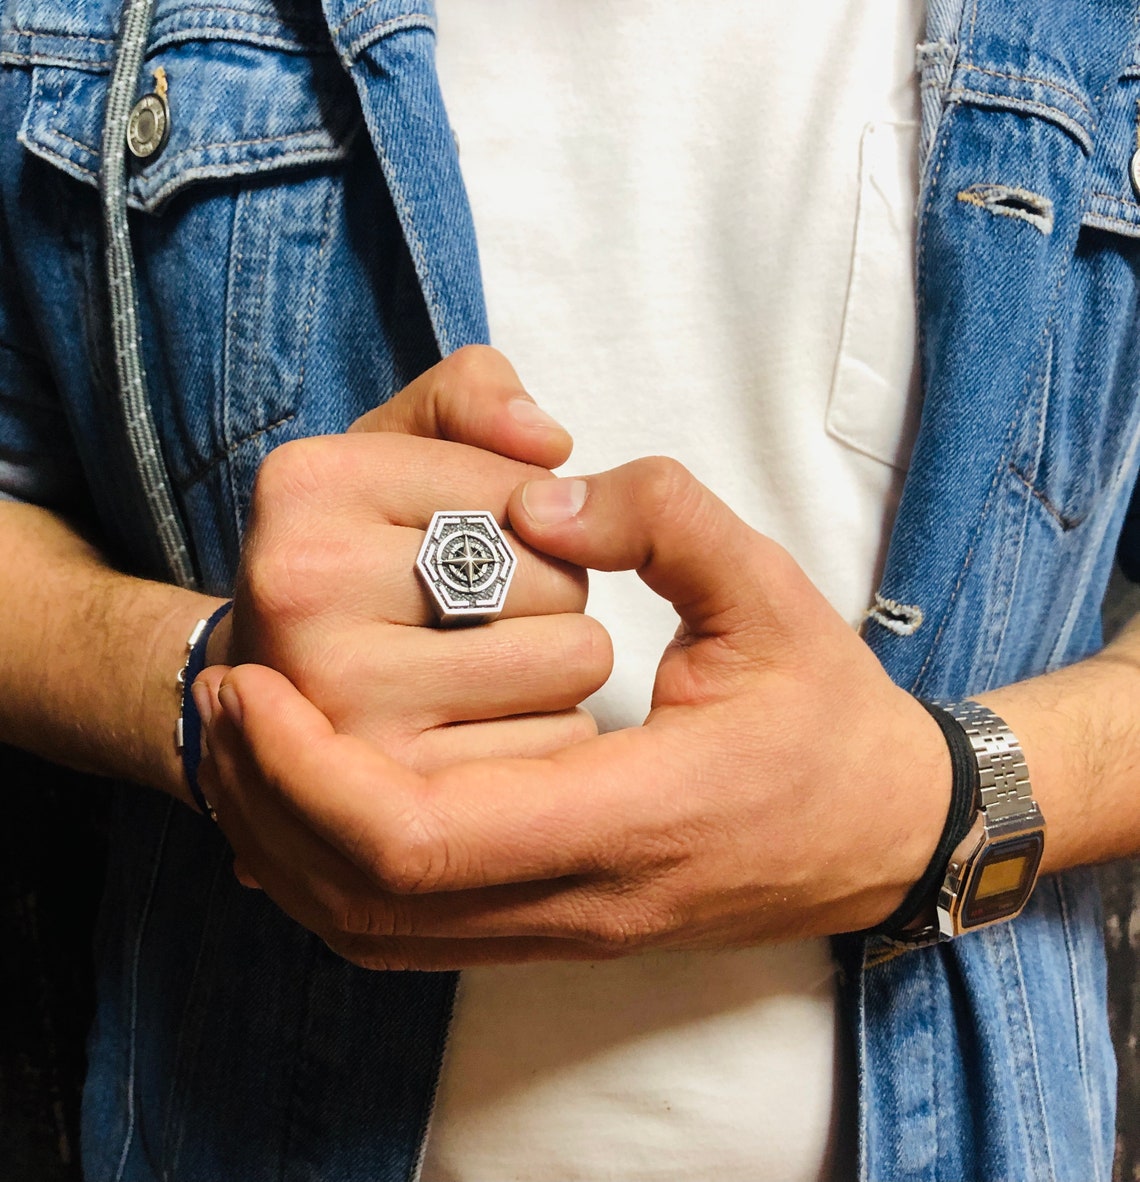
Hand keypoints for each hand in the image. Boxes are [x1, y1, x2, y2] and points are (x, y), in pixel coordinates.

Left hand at [197, 458, 950, 967]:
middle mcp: (582, 896)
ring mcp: (565, 928)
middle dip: (266, 802)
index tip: (253, 682)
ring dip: (288, 843)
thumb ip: (661, 518)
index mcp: (635, 813)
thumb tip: (544, 497)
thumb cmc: (831, 718)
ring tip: (244, 745)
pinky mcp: (557, 926)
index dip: (309, 767)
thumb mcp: (770, 590)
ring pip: (375, 930)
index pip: (421, 834)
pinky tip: (307, 805)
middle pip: (367, 897)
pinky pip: (413, 930)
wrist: (886, 835)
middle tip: (221, 700)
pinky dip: (335, 876)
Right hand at [213, 345, 610, 771]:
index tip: (473, 539)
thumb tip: (550, 444)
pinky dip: (548, 730)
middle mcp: (301, 589)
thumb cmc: (360, 553)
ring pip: (574, 661)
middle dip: (552, 590)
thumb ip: (476, 396)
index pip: (529, 488)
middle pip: (559, 578)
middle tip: (482, 609)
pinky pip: (559, 742)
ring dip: (558, 662)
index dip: (535, 518)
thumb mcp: (397, 447)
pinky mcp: (389, 793)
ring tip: (486, 662)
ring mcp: (336, 701)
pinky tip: (486, 723)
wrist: (272, 686)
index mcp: (306, 483)